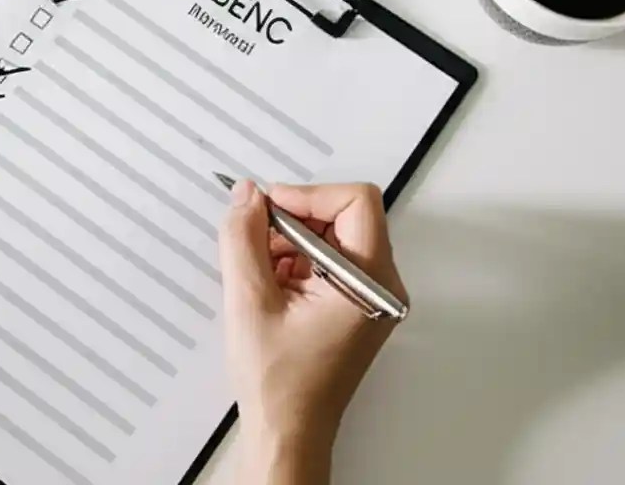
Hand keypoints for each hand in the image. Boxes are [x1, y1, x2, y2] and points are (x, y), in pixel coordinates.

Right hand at [218, 180, 406, 484]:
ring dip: (290, 243)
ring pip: (332, 236)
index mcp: (369, 282)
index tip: (269, 207)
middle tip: (255, 241)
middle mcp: (381, 285)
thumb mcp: (248, 300)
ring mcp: (370, 295)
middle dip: (293, 221)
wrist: (287, 429)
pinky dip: (295, 262)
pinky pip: (328, 260)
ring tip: (260, 275)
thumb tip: (246, 195)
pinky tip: (270, 288)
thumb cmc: (278, 382)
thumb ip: (243, 238)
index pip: (355, 202)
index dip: (308, 195)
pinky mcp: (354, 304)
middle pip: (344, 216)